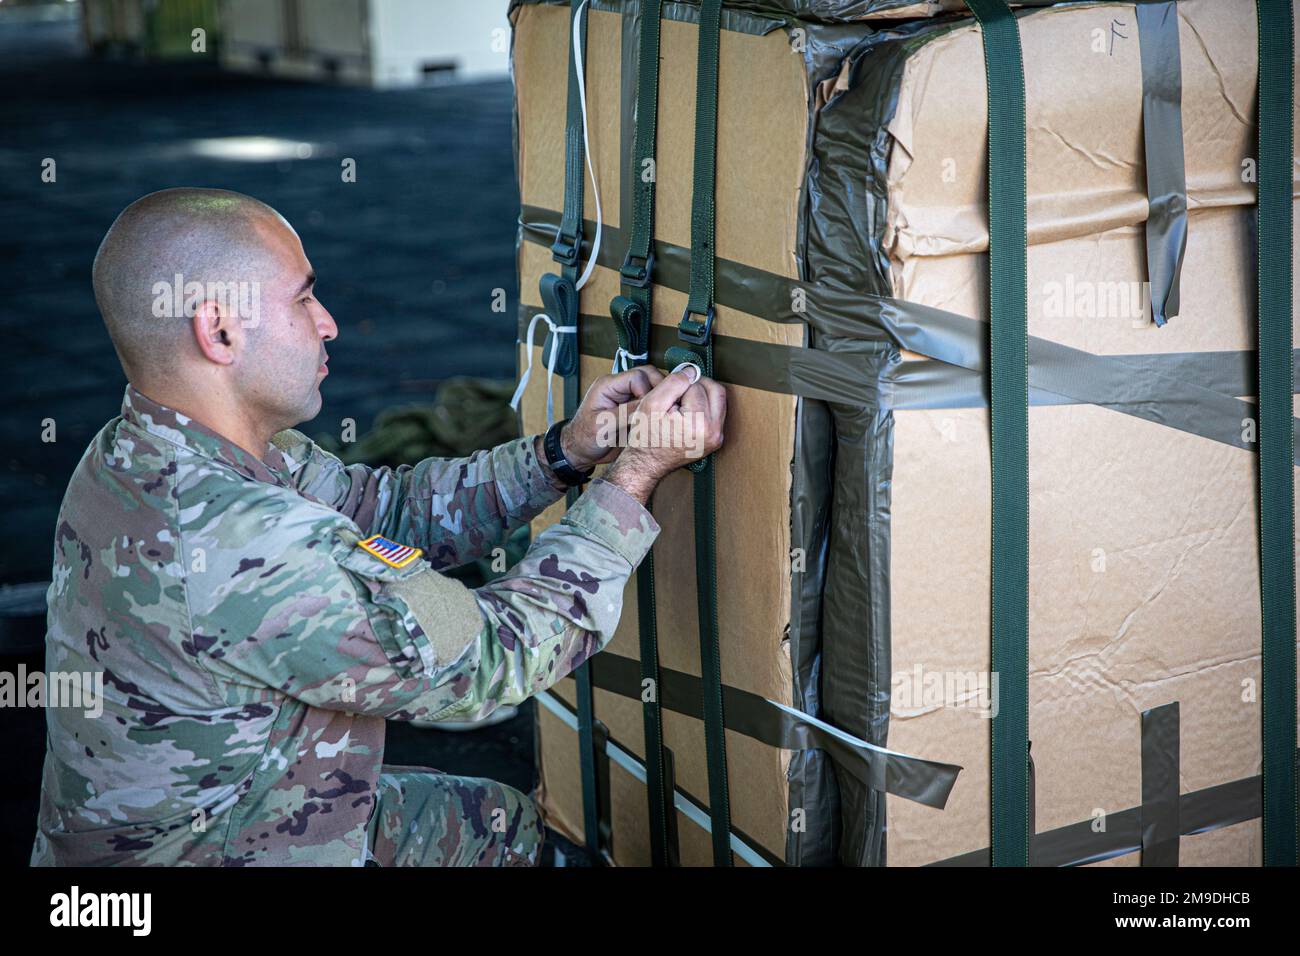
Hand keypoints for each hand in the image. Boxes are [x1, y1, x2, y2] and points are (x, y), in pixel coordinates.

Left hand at [563, 366, 665, 469]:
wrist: (581, 451)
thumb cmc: (583, 437)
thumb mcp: (603, 425)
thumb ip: (625, 413)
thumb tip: (648, 405)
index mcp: (608, 385)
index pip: (637, 377)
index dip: (649, 391)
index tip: (651, 409)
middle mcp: (619, 388)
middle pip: (648, 376)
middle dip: (660, 391)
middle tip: (666, 409)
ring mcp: (627, 398)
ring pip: (652, 388)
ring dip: (660, 399)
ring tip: (664, 415)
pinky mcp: (633, 409)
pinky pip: (651, 403)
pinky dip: (658, 409)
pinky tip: (660, 421)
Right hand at [603, 362, 725, 503]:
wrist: (646, 464)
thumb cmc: (646, 439)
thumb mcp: (652, 404)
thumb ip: (673, 382)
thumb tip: (691, 370)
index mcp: (700, 423)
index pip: (697, 386)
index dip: (679, 386)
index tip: (667, 397)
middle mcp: (714, 432)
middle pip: (715, 390)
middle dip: (696, 386)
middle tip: (677, 395)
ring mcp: (716, 438)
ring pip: (717, 400)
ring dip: (701, 395)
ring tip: (680, 405)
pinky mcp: (715, 440)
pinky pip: (715, 412)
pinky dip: (703, 406)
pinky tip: (686, 412)